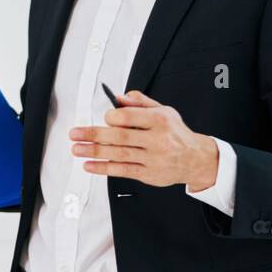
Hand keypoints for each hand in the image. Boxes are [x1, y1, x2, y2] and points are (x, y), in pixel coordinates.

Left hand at [69, 89, 218, 190]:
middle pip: (120, 136)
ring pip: (119, 154)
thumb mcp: (165, 111)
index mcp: (160, 120)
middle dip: (93, 135)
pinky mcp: (149, 174)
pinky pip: (123, 171)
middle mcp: (157, 139)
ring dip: (94, 152)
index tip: (104, 118)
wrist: (196, 159)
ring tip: (76, 149)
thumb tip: (118, 98)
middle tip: (75, 134)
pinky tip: (89, 165)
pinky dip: (104, 168)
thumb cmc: (175, 133)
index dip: (111, 117)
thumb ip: (140, 103)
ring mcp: (153, 158)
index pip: (129, 117)